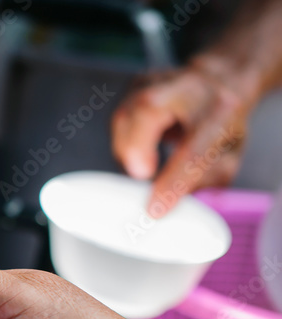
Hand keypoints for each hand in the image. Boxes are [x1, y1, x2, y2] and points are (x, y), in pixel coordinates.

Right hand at [111, 62, 252, 217]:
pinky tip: (138, 144)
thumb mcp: (229, 155)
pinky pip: (120, 114)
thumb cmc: (223, 123)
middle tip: (141, 173)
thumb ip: (205, 182)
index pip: (193, 151)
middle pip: (148, 109)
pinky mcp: (140, 81)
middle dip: (134, 147)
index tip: (154, 208)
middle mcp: (192, 88)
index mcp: (222, 111)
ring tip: (143, 162)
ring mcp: (162, 79)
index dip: (171, 182)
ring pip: (126, 113)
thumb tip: (175, 203)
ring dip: (126, 148)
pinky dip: (123, 137)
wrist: (221, 80)